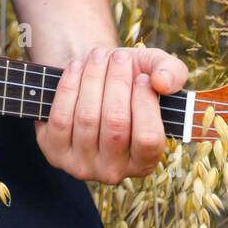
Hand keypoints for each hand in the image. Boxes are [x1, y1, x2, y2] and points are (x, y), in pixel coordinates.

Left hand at [34, 44, 188, 182]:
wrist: (89, 82)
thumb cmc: (129, 79)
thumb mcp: (155, 71)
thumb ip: (172, 72)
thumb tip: (162, 82)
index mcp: (144, 162)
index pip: (149, 138)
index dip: (145, 103)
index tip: (142, 76)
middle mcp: (114, 172)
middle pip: (116, 124)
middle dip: (116, 82)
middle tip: (118, 56)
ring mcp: (82, 166)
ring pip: (87, 117)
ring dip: (92, 78)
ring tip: (98, 55)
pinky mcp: (55, 152)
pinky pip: (61, 117)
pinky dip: (68, 86)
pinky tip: (76, 67)